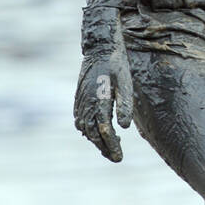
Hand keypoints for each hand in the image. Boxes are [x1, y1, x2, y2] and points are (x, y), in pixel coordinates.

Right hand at [73, 15, 132, 162]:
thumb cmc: (117, 64)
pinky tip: (99, 132)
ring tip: (111, 147)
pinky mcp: (79, 98)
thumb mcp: (126, 82)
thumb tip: (124, 127)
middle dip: (103, 147)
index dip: (111, 146)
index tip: (119, 157)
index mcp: (99, 99)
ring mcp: (80, 101)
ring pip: (84, 128)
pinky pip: (80, 120)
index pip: (103, 130)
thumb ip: (125, 104)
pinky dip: (88, 130)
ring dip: (96, 140)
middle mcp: (86, 102)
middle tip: (116, 157)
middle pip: (92, 133)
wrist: (100, 47)